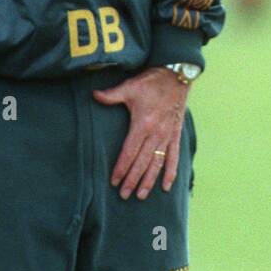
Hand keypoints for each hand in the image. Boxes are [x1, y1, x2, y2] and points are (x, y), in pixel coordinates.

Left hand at [93, 68, 187, 199]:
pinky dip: (171, 172)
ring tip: (141, 195)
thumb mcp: (130, 87)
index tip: (114, 181)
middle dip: (132, 179)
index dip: (122, 168)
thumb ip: (112, 95)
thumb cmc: (151, 82)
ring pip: (157, 163)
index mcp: (143, 124)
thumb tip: (94, 95)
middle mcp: (156, 133)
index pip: (130, 152)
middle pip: (142, 162)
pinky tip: (166, 186)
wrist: (177, 75)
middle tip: (124, 195)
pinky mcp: (175, 134)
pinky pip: (174, 156)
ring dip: (149, 180)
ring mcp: (167, 135)